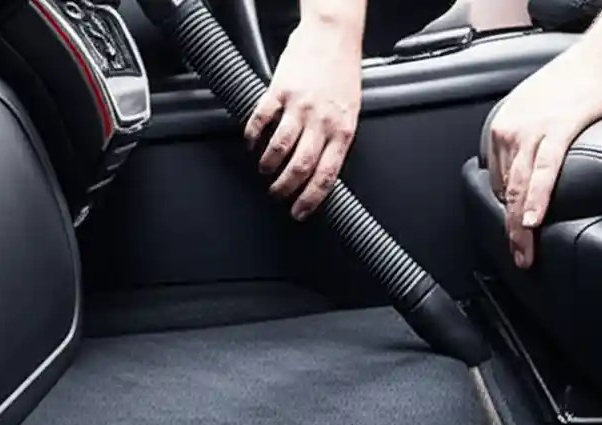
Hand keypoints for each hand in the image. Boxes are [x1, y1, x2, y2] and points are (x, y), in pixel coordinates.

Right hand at [244, 16, 362, 220]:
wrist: (332, 34)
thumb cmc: (342, 71)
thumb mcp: (350, 110)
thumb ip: (337, 137)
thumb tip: (324, 168)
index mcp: (343, 130)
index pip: (326, 175)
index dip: (310, 199)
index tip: (299, 212)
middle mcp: (322, 121)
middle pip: (301, 167)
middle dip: (285, 188)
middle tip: (276, 194)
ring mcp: (300, 106)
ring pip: (279, 148)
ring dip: (268, 165)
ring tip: (264, 170)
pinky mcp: (279, 90)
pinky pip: (261, 120)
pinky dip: (253, 136)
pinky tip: (251, 143)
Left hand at [488, 50, 601, 268]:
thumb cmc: (577, 85)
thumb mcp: (538, 115)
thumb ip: (531, 146)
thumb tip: (535, 176)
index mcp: (503, 128)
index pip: (500, 183)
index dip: (510, 213)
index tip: (517, 235)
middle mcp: (510, 129)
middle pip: (507, 192)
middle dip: (511, 230)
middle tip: (519, 257)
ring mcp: (533, 129)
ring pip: (521, 188)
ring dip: (521, 227)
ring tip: (526, 253)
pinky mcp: (560, 128)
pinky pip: (544, 172)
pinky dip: (538, 199)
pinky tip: (535, 221)